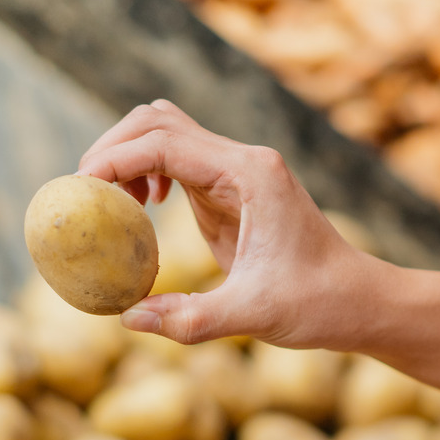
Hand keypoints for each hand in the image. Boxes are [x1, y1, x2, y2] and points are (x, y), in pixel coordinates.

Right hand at [77, 100, 378, 347]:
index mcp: (250, 174)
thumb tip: (128, 318)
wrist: (359, 300)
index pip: (165, 142)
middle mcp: (242, 161)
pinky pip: (177, 162)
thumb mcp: (253, 316)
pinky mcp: (231, 190)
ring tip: (109, 203)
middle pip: (158, 120)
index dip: (115, 159)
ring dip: (128, 156)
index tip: (80, 190)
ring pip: (166, 133)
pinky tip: (142, 209)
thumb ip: (190, 319)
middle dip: (112, 148)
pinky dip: (146, 173)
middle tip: (83, 194)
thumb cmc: (318, 303)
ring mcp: (237, 171)